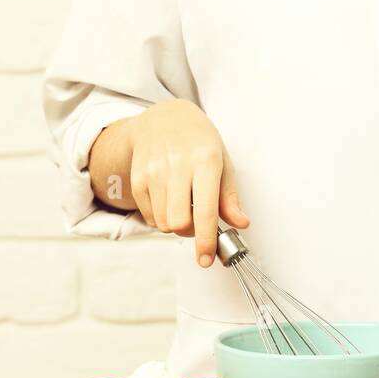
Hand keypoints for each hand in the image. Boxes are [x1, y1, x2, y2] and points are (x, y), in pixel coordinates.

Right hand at [127, 100, 249, 267]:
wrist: (165, 118)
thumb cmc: (200, 141)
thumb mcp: (223, 162)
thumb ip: (230, 197)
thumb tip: (241, 224)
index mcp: (205, 161)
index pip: (206, 211)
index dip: (206, 240)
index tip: (207, 259)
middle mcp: (177, 166)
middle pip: (179, 223)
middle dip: (190, 232)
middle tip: (198, 222)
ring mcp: (154, 172)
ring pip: (163, 223)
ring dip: (175, 225)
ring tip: (183, 206)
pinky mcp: (137, 178)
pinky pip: (149, 216)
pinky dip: (161, 218)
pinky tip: (169, 200)